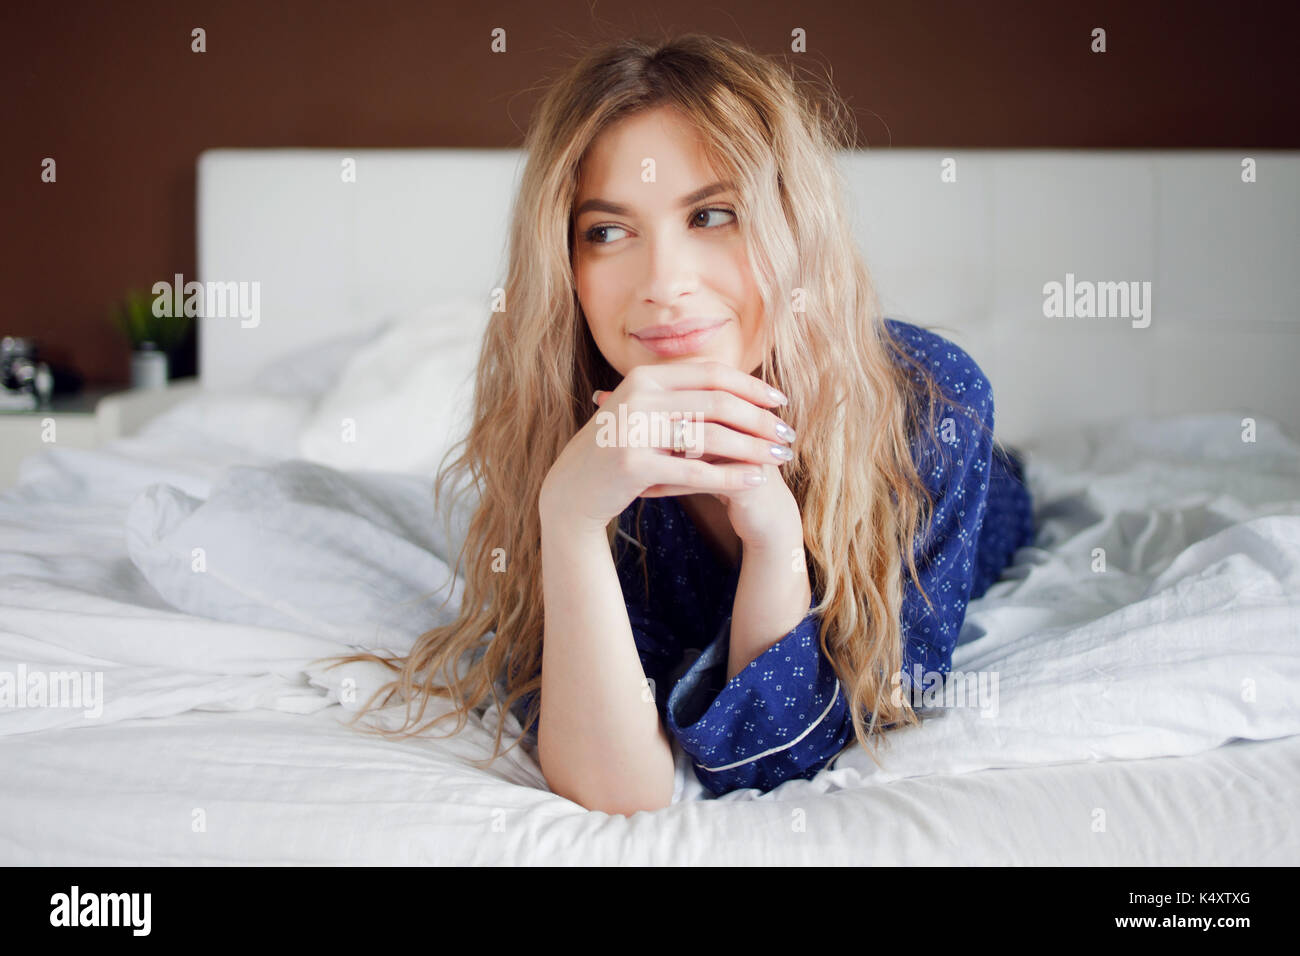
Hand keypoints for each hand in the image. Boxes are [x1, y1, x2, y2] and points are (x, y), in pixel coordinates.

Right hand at [538, 361, 794, 532]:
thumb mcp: (642, 413)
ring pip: (710, 436)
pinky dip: (729, 475)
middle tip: (787, 433)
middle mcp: (638, 397)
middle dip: (759, 418)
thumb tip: (736, 387)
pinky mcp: (633, 466)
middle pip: (716, 402)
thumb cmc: (616, 452)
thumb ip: (679, 396)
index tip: (780, 401)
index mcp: (644, 377)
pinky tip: (754, 479)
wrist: (571, 492)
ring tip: (779, 457)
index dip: (750, 385)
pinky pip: (694, 470)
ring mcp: (633, 430)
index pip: (710, 374)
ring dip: (752, 448)